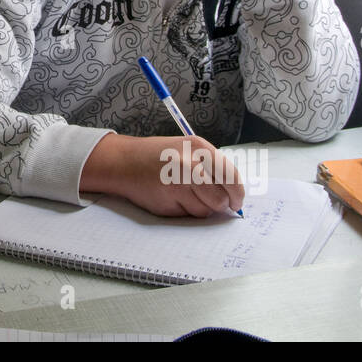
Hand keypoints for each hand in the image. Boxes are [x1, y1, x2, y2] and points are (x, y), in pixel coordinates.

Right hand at [81, 134, 244, 217]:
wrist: (124, 162)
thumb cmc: (158, 156)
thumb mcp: (188, 150)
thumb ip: (211, 168)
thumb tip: (234, 194)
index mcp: (199, 148)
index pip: (231, 176)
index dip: (237, 193)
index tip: (237, 201)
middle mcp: (190, 164)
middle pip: (221, 197)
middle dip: (222, 204)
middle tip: (220, 204)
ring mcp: (177, 183)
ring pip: (206, 210)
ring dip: (200, 207)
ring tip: (184, 194)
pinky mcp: (167, 200)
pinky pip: (188, 214)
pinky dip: (184, 210)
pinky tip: (172, 197)